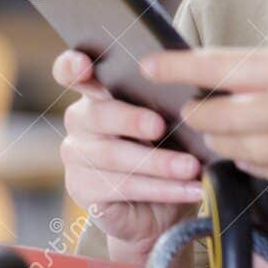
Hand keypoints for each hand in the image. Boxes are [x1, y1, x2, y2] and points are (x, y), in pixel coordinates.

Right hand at [53, 50, 203, 262]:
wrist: (161, 201)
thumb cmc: (169, 144)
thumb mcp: (172, 116)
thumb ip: (170, 98)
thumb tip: (196, 87)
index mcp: (99, 92)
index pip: (72, 73)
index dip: (72, 67)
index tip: (84, 66)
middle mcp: (82, 120)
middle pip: (99, 115)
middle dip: (132, 120)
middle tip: (160, 126)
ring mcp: (77, 155)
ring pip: (115, 155)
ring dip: (159, 162)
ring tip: (192, 167)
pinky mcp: (82, 188)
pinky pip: (123, 186)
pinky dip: (163, 188)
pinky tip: (190, 188)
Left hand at [144, 45, 267, 209]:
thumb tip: (245, 83)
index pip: (212, 64)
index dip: (174, 67)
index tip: (152, 65)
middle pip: (208, 115)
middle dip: (201, 115)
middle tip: (204, 111)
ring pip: (228, 148)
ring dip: (227, 143)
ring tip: (248, 134)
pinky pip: (259, 172)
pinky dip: (258, 163)